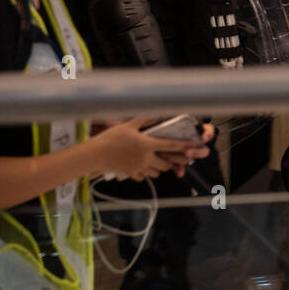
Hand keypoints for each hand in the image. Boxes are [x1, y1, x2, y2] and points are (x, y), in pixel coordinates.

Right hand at [94, 117, 210, 182]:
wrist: (95, 154)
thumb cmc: (111, 137)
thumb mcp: (128, 125)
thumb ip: (144, 119)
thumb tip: (156, 112)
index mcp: (147, 144)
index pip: (170, 145)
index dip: (184, 146)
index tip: (193, 146)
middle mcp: (146, 158)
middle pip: (166, 164)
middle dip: (170, 161)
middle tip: (167, 155)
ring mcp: (138, 168)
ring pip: (157, 173)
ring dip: (159, 168)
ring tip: (155, 160)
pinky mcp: (131, 174)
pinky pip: (143, 177)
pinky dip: (145, 173)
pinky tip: (141, 166)